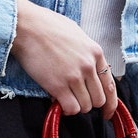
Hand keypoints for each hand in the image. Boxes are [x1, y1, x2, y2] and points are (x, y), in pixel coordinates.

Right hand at [9, 0, 118, 118]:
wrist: (27, 26)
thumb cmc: (47, 26)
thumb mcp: (76, 34)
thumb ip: (85, 52)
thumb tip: (87, 66)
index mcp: (95, 52)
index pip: (110, 85)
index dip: (110, 103)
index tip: (106, 112)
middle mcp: (88, 66)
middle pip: (99, 99)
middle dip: (89, 103)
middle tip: (77, 99)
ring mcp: (74, 77)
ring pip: (85, 106)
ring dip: (76, 106)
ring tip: (65, 97)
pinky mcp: (58, 85)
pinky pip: (71, 108)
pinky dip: (66, 110)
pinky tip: (58, 102)